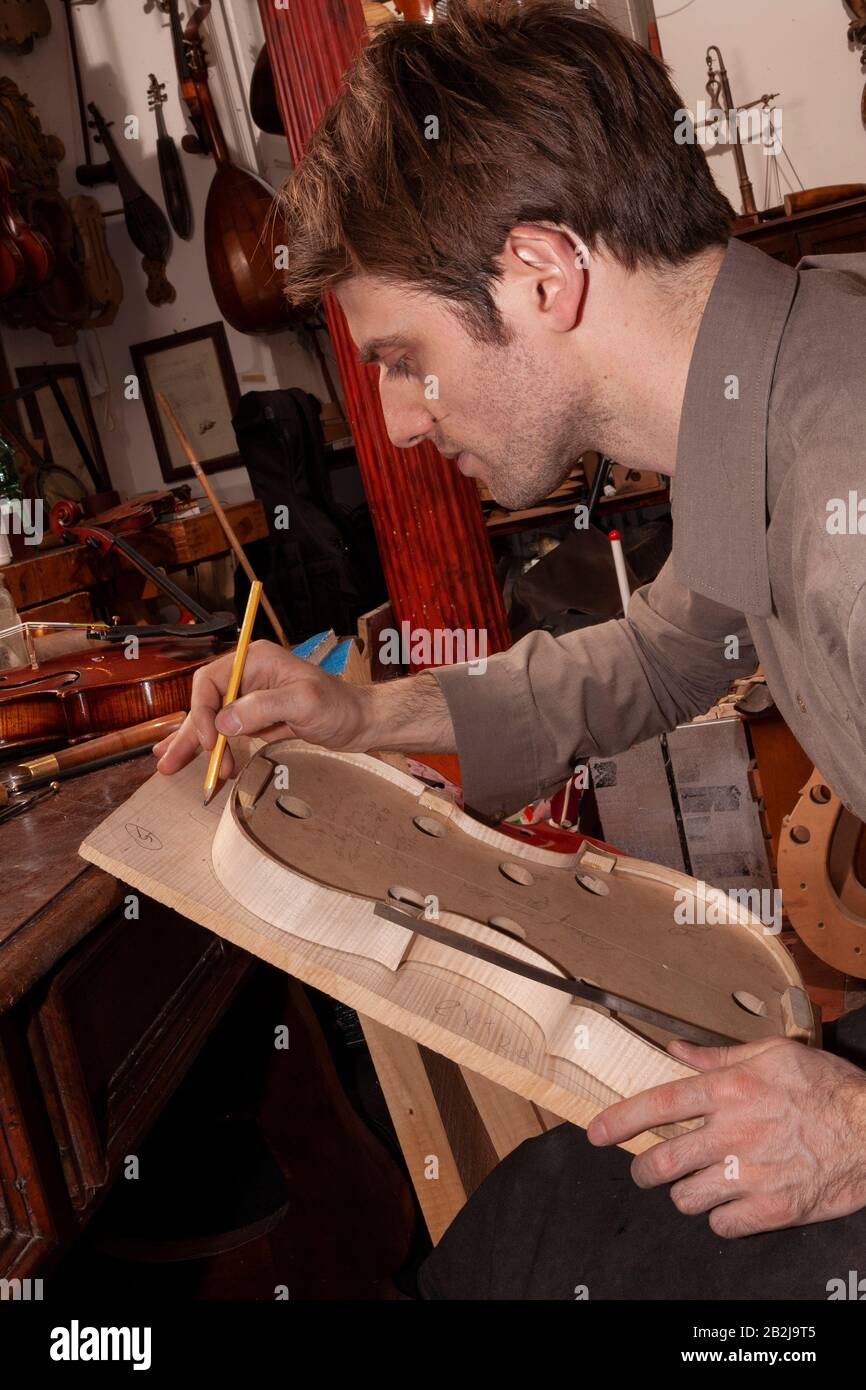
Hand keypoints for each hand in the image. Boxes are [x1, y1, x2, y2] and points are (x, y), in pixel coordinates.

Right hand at [153, 639, 374, 782]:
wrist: (360, 723)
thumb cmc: (339, 707)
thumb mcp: (304, 703)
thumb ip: (263, 708)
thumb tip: (224, 722)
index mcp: (255, 661)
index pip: (212, 682)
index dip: (203, 713)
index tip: (211, 742)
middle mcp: (248, 676)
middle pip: (205, 703)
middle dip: (188, 735)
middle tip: (169, 764)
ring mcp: (250, 698)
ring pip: (212, 721)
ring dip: (194, 745)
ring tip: (171, 767)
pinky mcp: (255, 718)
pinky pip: (225, 733)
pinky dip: (210, 747)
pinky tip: (191, 757)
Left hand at [587, 1036, 865, 1237]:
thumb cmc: (828, 1088)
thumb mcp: (774, 1054)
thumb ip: (719, 1057)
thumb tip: (676, 1050)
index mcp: (729, 1091)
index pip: (658, 1105)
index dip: (620, 1121)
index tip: (597, 1133)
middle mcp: (731, 1133)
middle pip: (662, 1161)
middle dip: (644, 1169)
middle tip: (645, 1169)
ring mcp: (750, 1176)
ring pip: (686, 1198)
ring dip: (683, 1194)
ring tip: (694, 1185)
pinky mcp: (771, 1210)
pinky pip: (722, 1225)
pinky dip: (720, 1218)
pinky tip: (730, 1205)